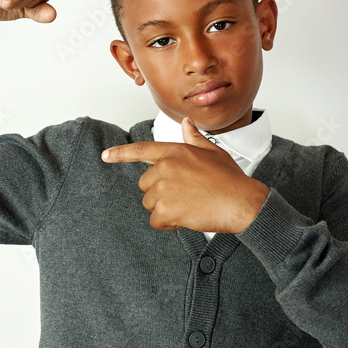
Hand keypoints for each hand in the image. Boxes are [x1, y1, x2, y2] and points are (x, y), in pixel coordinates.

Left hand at [101, 117, 269, 232]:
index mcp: (175, 151)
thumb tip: (187, 122)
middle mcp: (165, 167)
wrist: (241, 202)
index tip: (105, 156)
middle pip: (145, 185)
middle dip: (160, 193)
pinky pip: (156, 221)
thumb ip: (194, 138)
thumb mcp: (213, 152)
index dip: (120, 154)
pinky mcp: (166, 209)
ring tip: (190, 206)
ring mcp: (164, 188)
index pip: (141, 150)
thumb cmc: (230, 179)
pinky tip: (187, 218)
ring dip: (166, 209)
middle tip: (186, 196)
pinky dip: (168, 224)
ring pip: (151, 204)